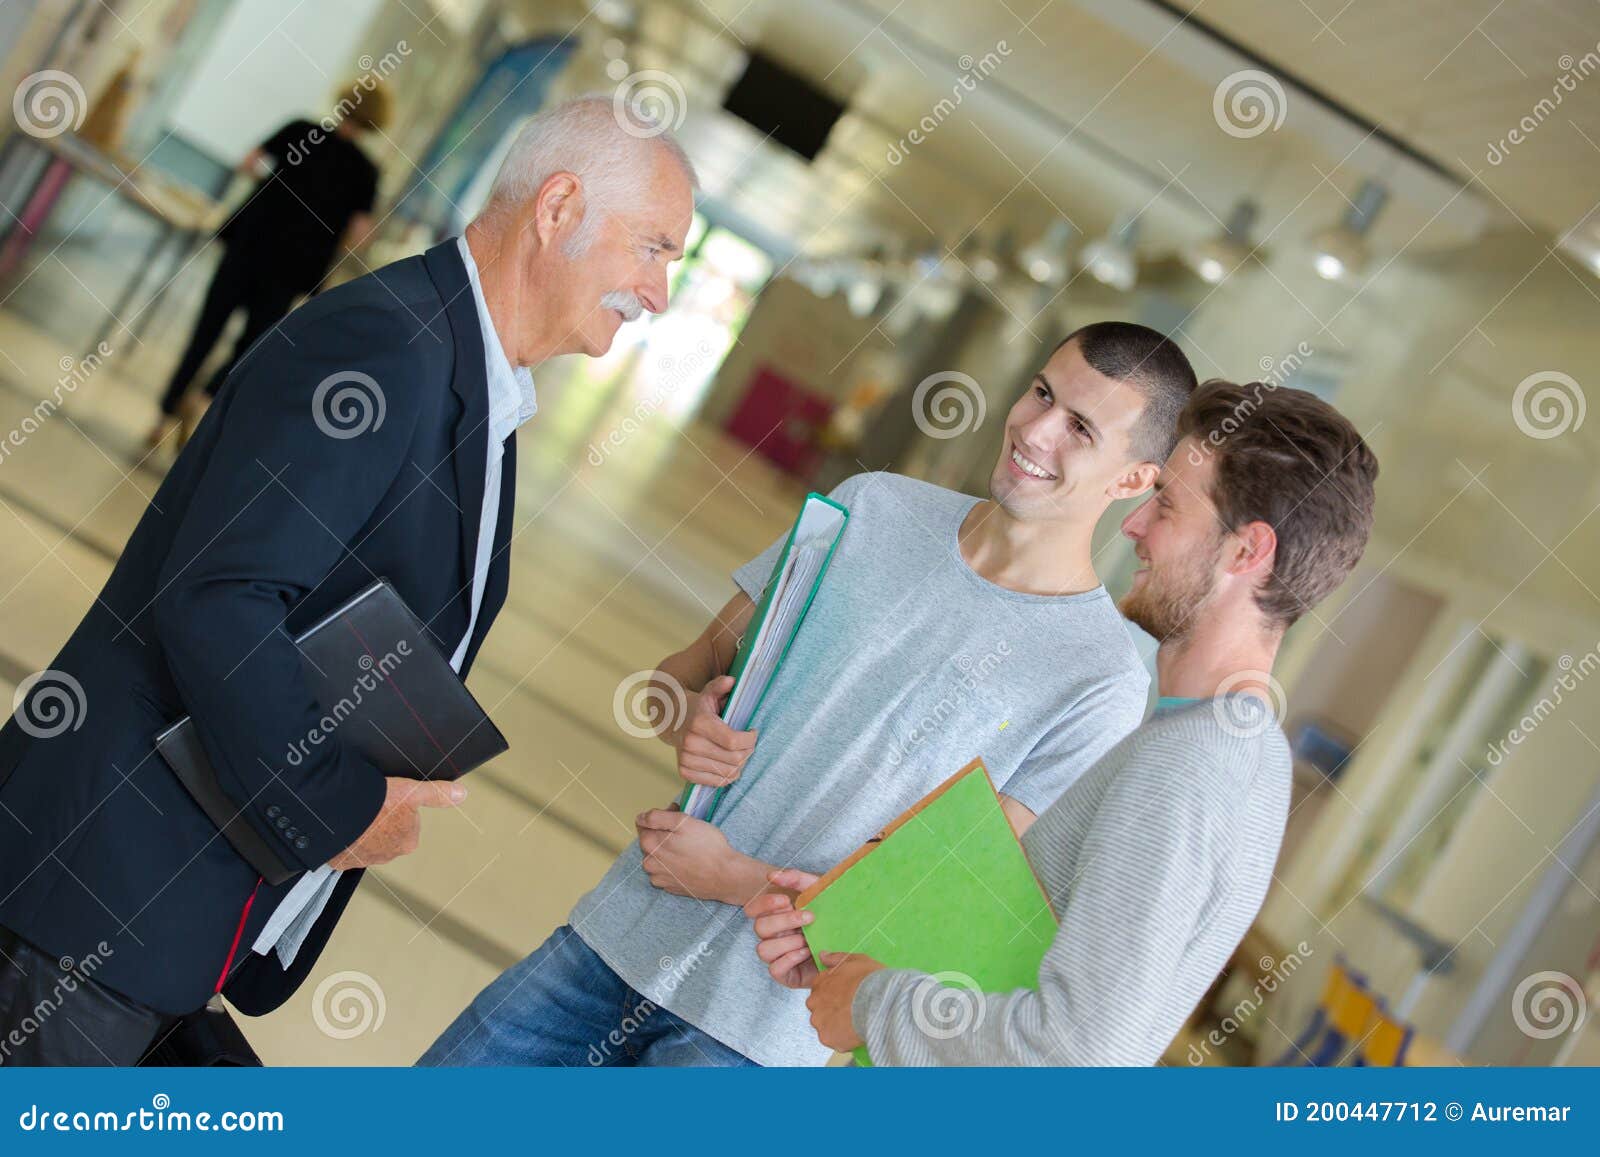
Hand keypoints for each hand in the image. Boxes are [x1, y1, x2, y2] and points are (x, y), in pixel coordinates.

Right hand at [327, 777, 465, 869]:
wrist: (337, 814)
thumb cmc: (375, 804)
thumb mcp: (411, 792)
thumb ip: (436, 794)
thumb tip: (462, 794)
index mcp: (408, 841)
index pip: (406, 822)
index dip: (396, 807)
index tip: (386, 800)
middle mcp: (388, 854)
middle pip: (387, 831)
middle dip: (380, 819)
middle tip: (370, 805)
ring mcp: (364, 859)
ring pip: (366, 839)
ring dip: (361, 829)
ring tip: (355, 813)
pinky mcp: (343, 860)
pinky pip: (346, 847)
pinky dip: (344, 837)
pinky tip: (342, 825)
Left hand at [636, 806, 763, 904]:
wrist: (725, 876)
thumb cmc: (708, 847)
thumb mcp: (684, 821)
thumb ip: (657, 817)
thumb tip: (641, 817)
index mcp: (650, 845)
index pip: (644, 824)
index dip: (660, 816)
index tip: (676, 815)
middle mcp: (649, 864)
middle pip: (650, 841)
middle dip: (664, 833)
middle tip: (685, 830)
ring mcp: (659, 878)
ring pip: (657, 857)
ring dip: (667, 850)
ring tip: (688, 848)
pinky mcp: (670, 887)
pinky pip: (666, 871)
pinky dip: (673, 865)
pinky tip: (688, 862)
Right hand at [672, 675, 756, 787]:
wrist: (672, 721)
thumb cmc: (698, 706)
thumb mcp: (708, 692)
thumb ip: (720, 685)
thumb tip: (732, 681)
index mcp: (699, 723)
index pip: (733, 741)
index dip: (750, 740)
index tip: (753, 733)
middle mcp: (691, 743)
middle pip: (733, 759)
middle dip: (748, 752)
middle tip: (750, 744)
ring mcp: (686, 760)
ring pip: (727, 773)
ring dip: (740, 765)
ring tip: (740, 754)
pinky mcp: (685, 772)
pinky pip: (716, 782)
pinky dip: (727, 776)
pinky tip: (729, 764)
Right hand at [745, 868, 821, 988]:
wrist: (854, 941)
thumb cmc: (833, 915)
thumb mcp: (818, 891)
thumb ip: (797, 879)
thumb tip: (773, 876)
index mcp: (777, 916)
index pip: (752, 909)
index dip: (763, 904)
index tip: (786, 900)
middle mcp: (774, 936)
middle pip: (759, 928)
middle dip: (784, 921)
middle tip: (809, 917)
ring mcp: (779, 956)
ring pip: (763, 950)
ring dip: (787, 942)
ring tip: (808, 940)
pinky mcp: (787, 975)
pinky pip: (775, 969)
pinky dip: (790, 959)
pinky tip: (807, 952)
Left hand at [806, 952, 884, 1051]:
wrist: (880, 1002)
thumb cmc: (870, 980)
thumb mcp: (856, 960)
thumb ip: (836, 958)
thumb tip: (823, 956)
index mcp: (819, 982)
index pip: (820, 991)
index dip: (834, 995)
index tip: (846, 998)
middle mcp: (814, 1002)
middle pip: (820, 1010)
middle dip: (833, 1012)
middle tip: (852, 1011)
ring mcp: (819, 1021)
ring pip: (826, 1026)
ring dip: (837, 1026)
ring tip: (856, 1022)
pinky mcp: (827, 1038)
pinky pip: (834, 1041)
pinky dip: (844, 1039)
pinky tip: (857, 1032)